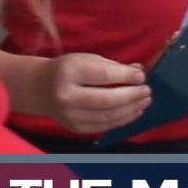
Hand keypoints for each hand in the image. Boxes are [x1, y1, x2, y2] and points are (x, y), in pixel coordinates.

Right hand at [31, 53, 151, 133]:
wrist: (40, 89)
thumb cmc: (67, 69)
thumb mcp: (86, 59)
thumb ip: (112, 66)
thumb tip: (138, 72)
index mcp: (69, 72)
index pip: (104, 76)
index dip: (126, 77)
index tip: (141, 76)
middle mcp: (67, 96)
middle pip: (107, 100)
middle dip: (131, 96)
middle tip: (147, 91)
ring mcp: (70, 115)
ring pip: (108, 116)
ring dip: (131, 109)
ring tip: (145, 101)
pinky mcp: (75, 128)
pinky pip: (104, 126)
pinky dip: (122, 120)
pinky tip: (134, 112)